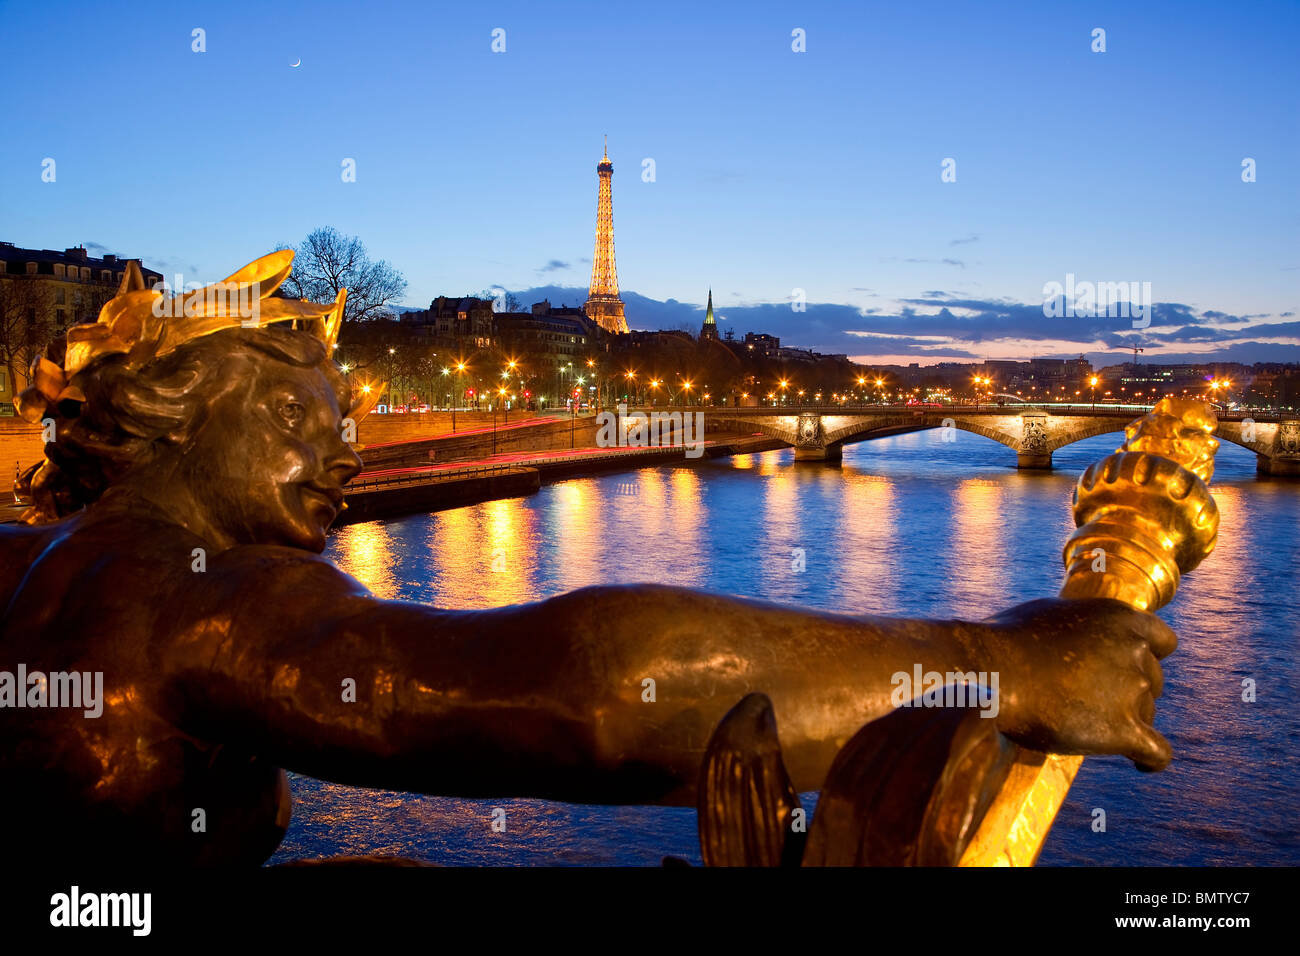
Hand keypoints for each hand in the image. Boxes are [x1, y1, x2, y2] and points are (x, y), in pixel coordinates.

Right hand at [976, 597, 1177, 770]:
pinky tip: (1138, 763)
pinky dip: (1149, 760)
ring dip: (1126, 722)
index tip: (1129, 672)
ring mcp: (1133, 689)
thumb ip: (1079, 625)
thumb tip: (1077, 635)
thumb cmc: (1005, 641)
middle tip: (1093, 704)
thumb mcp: (1049, 613)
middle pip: (1153, 681)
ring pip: (1147, 714)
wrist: (990, 672)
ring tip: (1088, 729)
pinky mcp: (1124, 729)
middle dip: (1130, 692)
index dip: (1147, 658)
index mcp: (1119, 617)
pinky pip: (1157, 752)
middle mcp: (1135, 649)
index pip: (1162, 641)